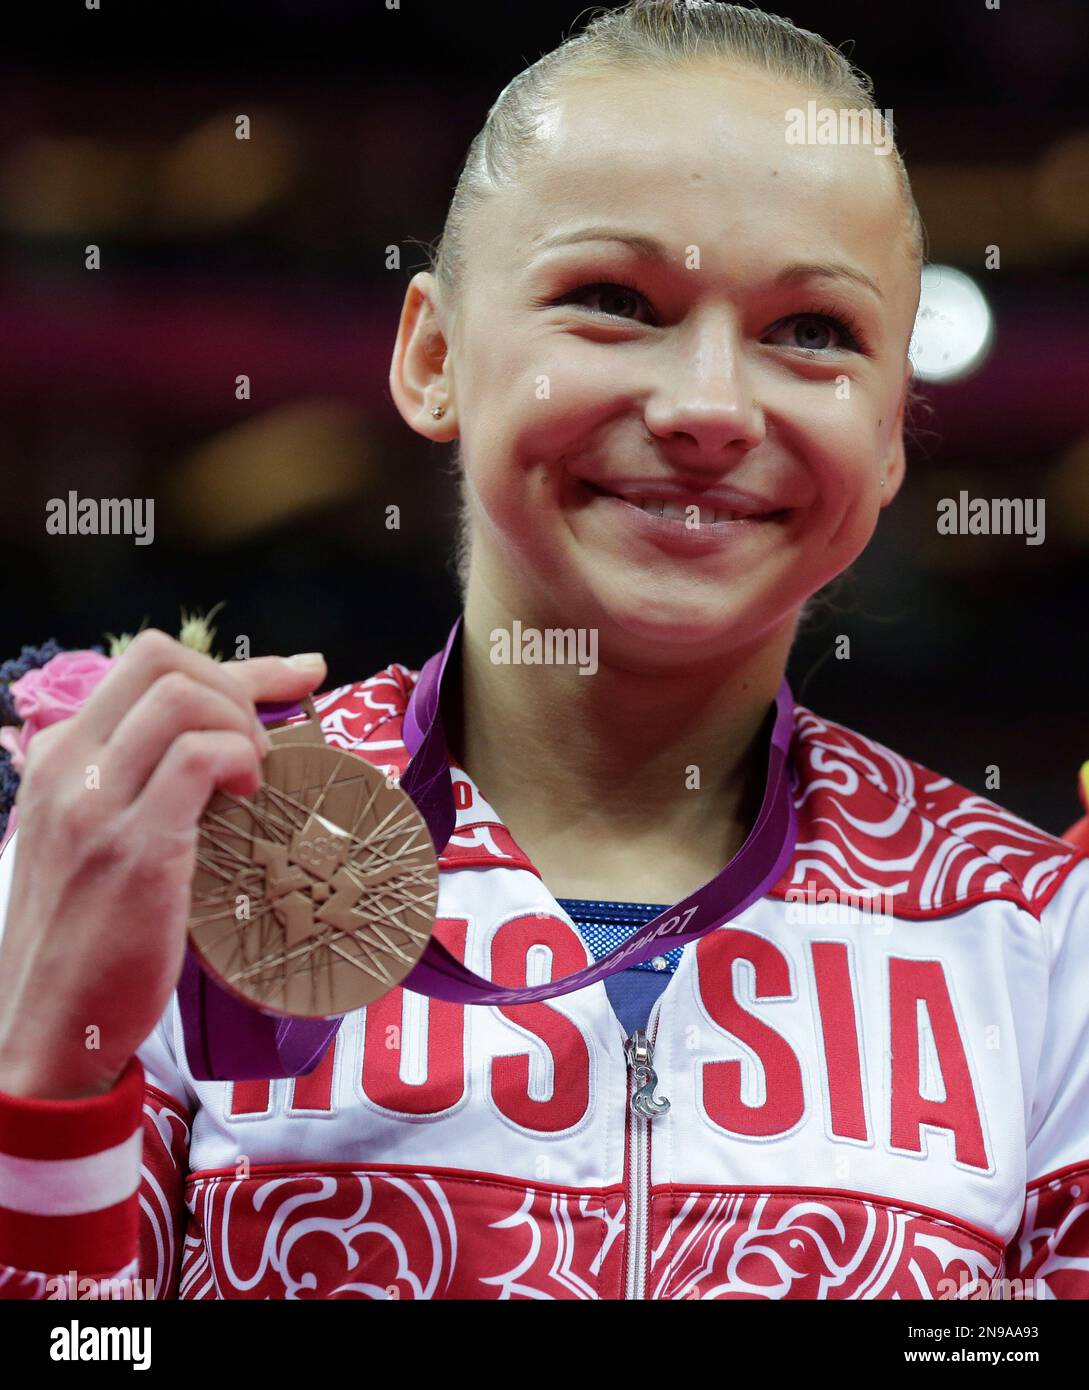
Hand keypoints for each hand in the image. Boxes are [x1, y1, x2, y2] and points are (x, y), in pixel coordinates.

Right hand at [0, 631, 326, 1098]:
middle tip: (266, 744)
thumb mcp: (91, 843)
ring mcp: (96, 805)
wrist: (44, 1030)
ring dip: (242, 722)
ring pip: (180, 697)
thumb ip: (133, 790)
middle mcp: (69, 768)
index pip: (145, 667)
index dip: (236, 665)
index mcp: (60, 759)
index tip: (299, 675)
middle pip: (160, 658)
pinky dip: (240, 760)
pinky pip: (197, 758)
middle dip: (237, 682)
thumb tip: (218, 759)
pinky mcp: (133, 848)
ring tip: (257, 778)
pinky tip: (252, 797)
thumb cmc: (84, 941)